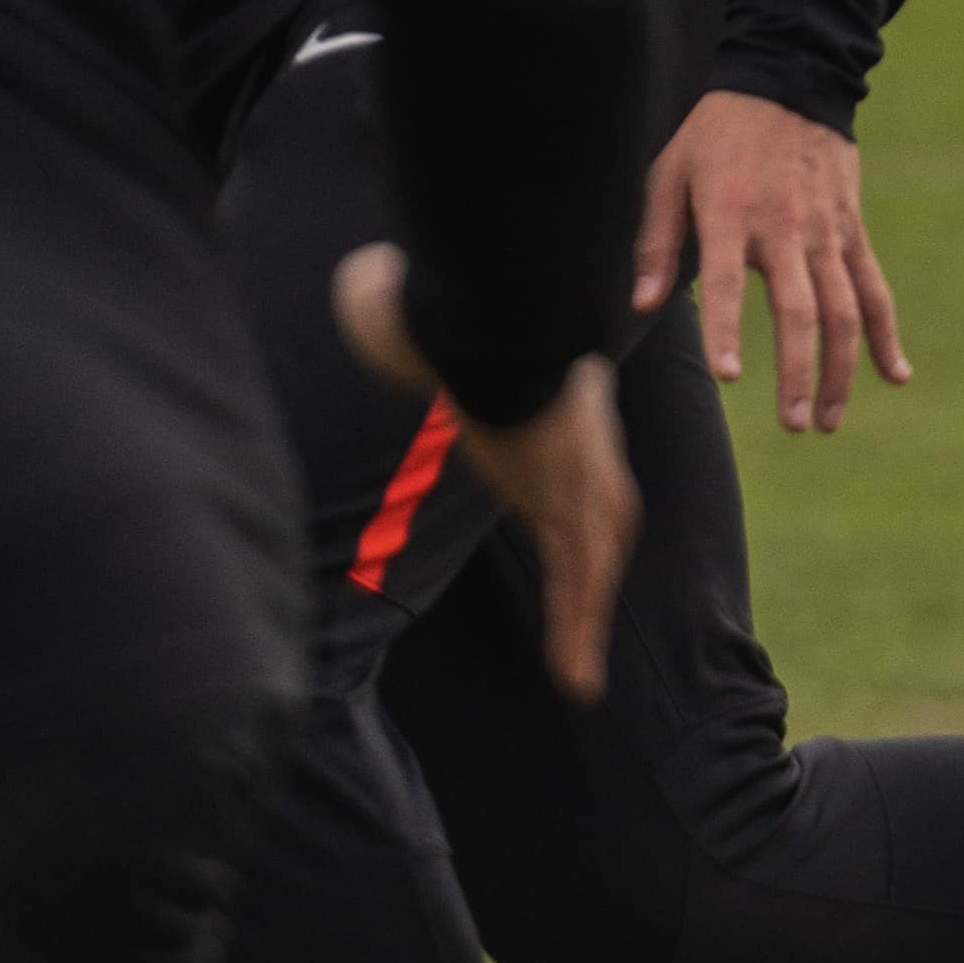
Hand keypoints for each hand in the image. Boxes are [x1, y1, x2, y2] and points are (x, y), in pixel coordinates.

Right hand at [331, 246, 635, 701]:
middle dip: (588, 575)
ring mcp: (584, 484)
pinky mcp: (576, 511)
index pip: (569, 478)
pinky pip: (582, 583)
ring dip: (582, 620)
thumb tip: (368, 280)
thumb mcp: (424, 312)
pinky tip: (578, 681)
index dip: (568, 509)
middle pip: (595, 527)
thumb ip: (404, 313)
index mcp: (548, 416)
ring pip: (590, 566)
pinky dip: (578, 631)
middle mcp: (577, 455)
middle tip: (583, 623)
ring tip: (578, 677)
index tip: (567, 543)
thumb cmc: (447, 304)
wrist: (496, 312)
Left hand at [632, 88, 905, 435]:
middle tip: (792, 423)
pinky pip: (874, 290)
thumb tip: (644, 304)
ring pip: (844, 310)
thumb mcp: (669, 174)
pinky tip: (895, 376)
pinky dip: (886, 335)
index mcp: (730, 212)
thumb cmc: (716, 136)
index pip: (727, 282)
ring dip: (840, 369)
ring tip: (827, 420)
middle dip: (798, 371)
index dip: (727, 329)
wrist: (790, 85)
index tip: (730, 377)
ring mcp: (827, 233)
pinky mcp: (853, 233)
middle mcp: (784, 228)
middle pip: (801, 310)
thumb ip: (657, 241)